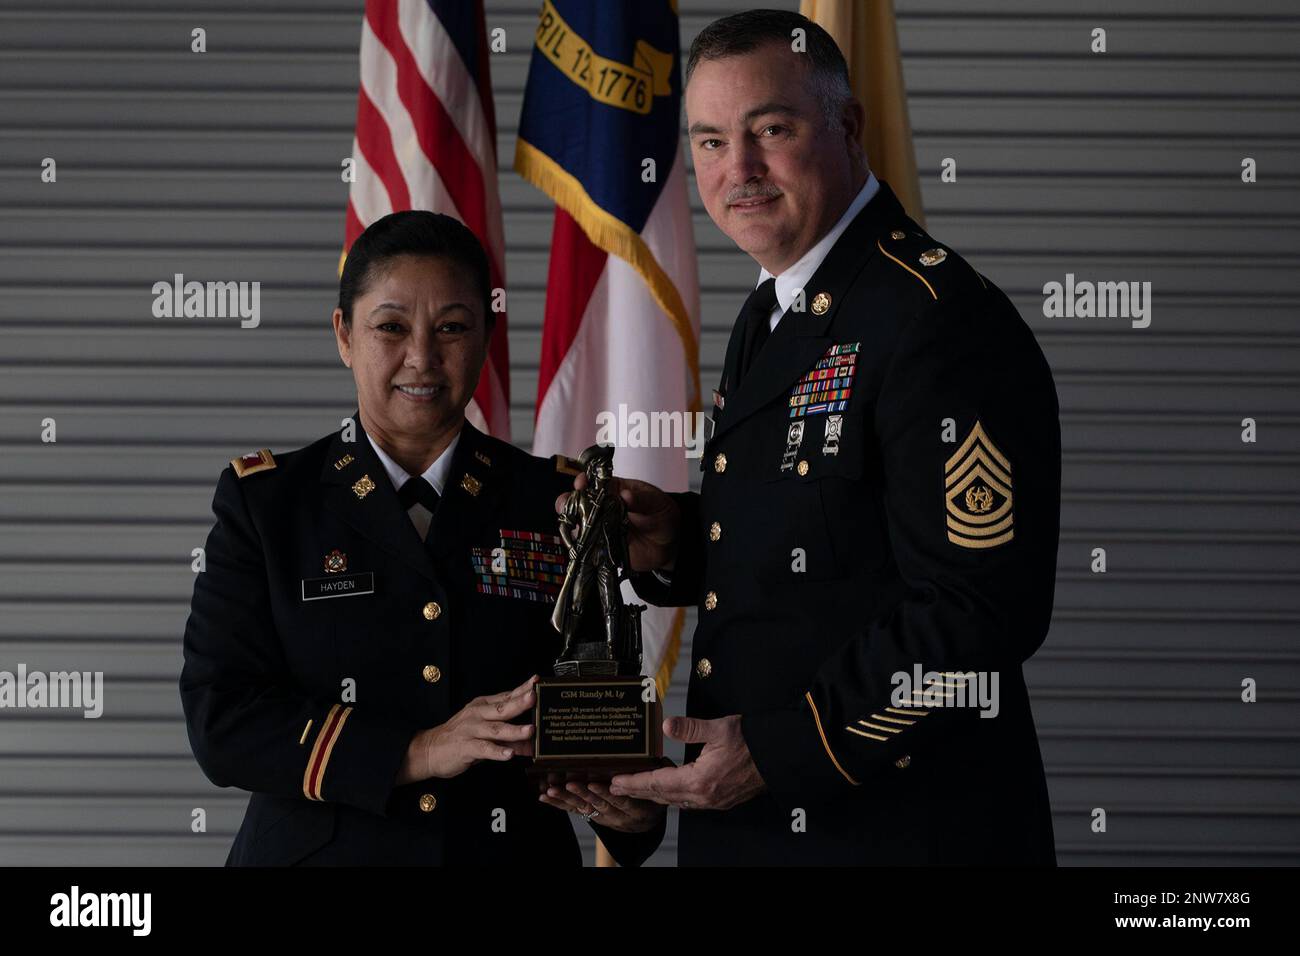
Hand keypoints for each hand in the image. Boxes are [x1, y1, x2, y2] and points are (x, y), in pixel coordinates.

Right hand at [396, 675, 535, 782]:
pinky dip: (496, 751)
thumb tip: (533, 745)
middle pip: (502, 708)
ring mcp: (471, 730)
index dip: (522, 689)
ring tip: (530, 730)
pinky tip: (509, 754)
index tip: (537, 682)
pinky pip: (483, 748)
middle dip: (520, 702)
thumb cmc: (461, 739)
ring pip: (495, 729)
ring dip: (513, 730)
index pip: (506, 696)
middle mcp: (478, 715)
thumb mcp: (486, 735)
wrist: (429, 750)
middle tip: (535, 697)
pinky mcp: (465, 747)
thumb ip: (510, 738)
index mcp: (483, 707)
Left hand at [538, 775, 665, 832]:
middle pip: (600, 804)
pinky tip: (545, 796)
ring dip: (567, 799)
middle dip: (583, 793)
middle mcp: (619, 815)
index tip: (595, 782)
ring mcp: (605, 817)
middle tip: (570, 783)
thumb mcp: (659, 787)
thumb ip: (655, 772)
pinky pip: (575, 811)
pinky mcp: (593, 816)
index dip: (608, 792)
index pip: (622, 800)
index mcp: (637, 808)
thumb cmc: (651, 798)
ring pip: (584, 808)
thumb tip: (655, 754)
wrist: (645, 821)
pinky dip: (559, 804)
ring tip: (552, 789)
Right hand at [555, 473, 679, 570]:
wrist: (670, 544)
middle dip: (568, 502)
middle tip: (566, 505)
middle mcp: (602, 507)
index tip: (581, 483)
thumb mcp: (656, 502)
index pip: (594, 482)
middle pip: (577, 502)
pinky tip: (581, 545)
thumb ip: (642, 499)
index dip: (584, 481)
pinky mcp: (601, 547)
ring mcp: (600, 527)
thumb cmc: (661, 515)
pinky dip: (581, 546)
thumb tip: (626, 495)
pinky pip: (586, 547)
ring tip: (573, 526)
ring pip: (577, 525)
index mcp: (614, 489)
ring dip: (572, 525)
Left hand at [608, 715, 765, 810]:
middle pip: (663, 796)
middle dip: (639, 791)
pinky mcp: (721, 800)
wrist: (779, 757)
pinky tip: (669, 788)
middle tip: (617, 786)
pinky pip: (689, 801)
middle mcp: (704, 796)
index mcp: (700, 781)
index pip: (658, 783)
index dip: (635, 783)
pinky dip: (673, 795)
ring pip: (676, 801)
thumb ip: (690, 728)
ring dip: (655, 794)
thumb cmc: (752, 741)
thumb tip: (666, 726)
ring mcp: (713, 801)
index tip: (616, 782)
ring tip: (637, 787)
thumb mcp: (718, 728)